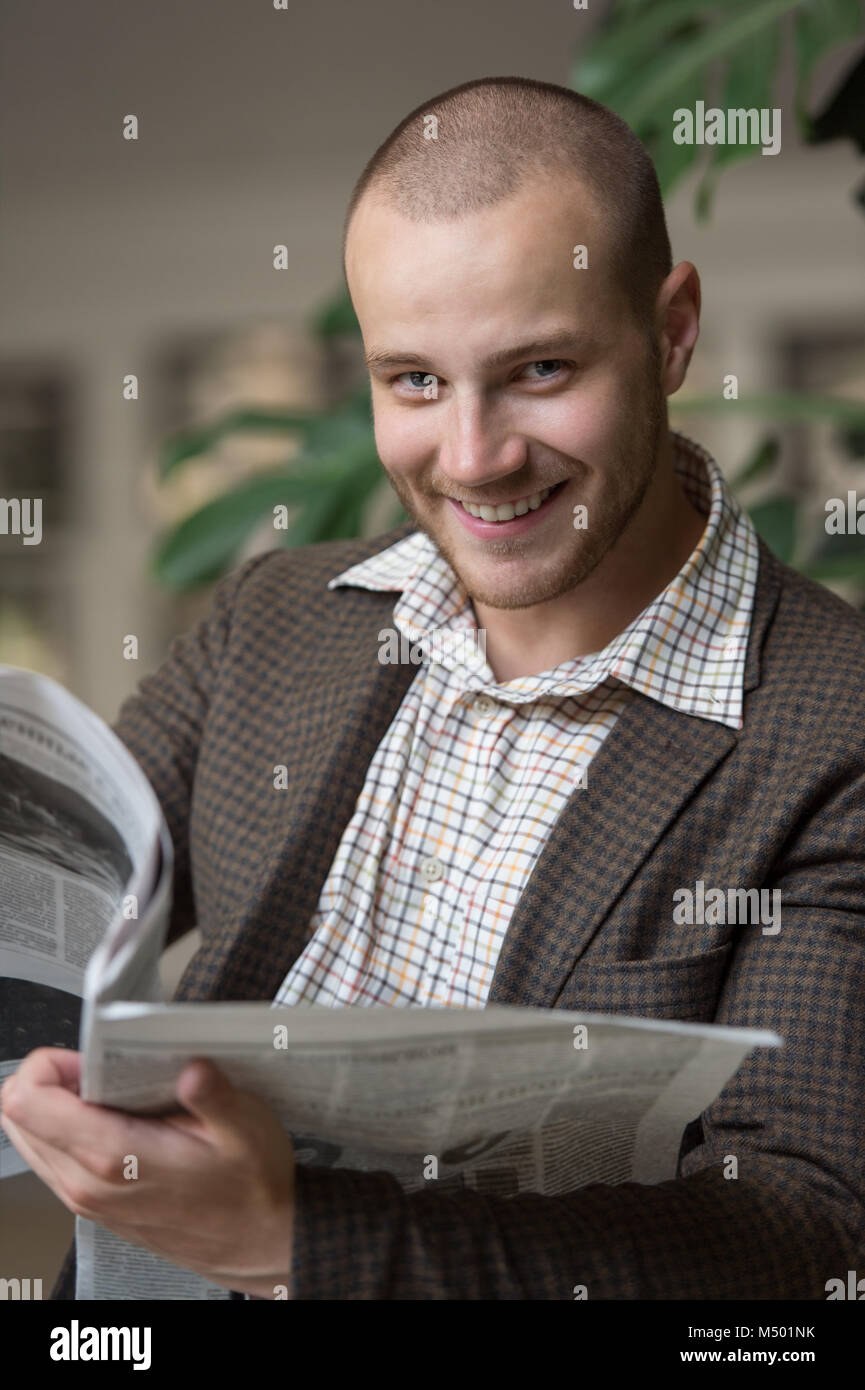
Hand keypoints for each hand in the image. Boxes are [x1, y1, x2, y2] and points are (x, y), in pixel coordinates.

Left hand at [0, 1048, 294, 1298]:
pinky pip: (50, 1159)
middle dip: (49, 1080)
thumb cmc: (250, 1188)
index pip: (26, 1101)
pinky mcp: (92, 1206)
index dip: (47, 1064)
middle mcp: (87, 1182)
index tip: (89, 1057)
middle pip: (17, 1117)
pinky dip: (65, 1131)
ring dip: (55, 1106)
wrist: (257, 1242)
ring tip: (109, 1094)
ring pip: (28, 1139)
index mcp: (114, 1156)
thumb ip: (213, 1095)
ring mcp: (85, 1198)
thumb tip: (193, 1067)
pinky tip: (114, 1121)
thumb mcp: (245, 1128)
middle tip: (99, 1070)